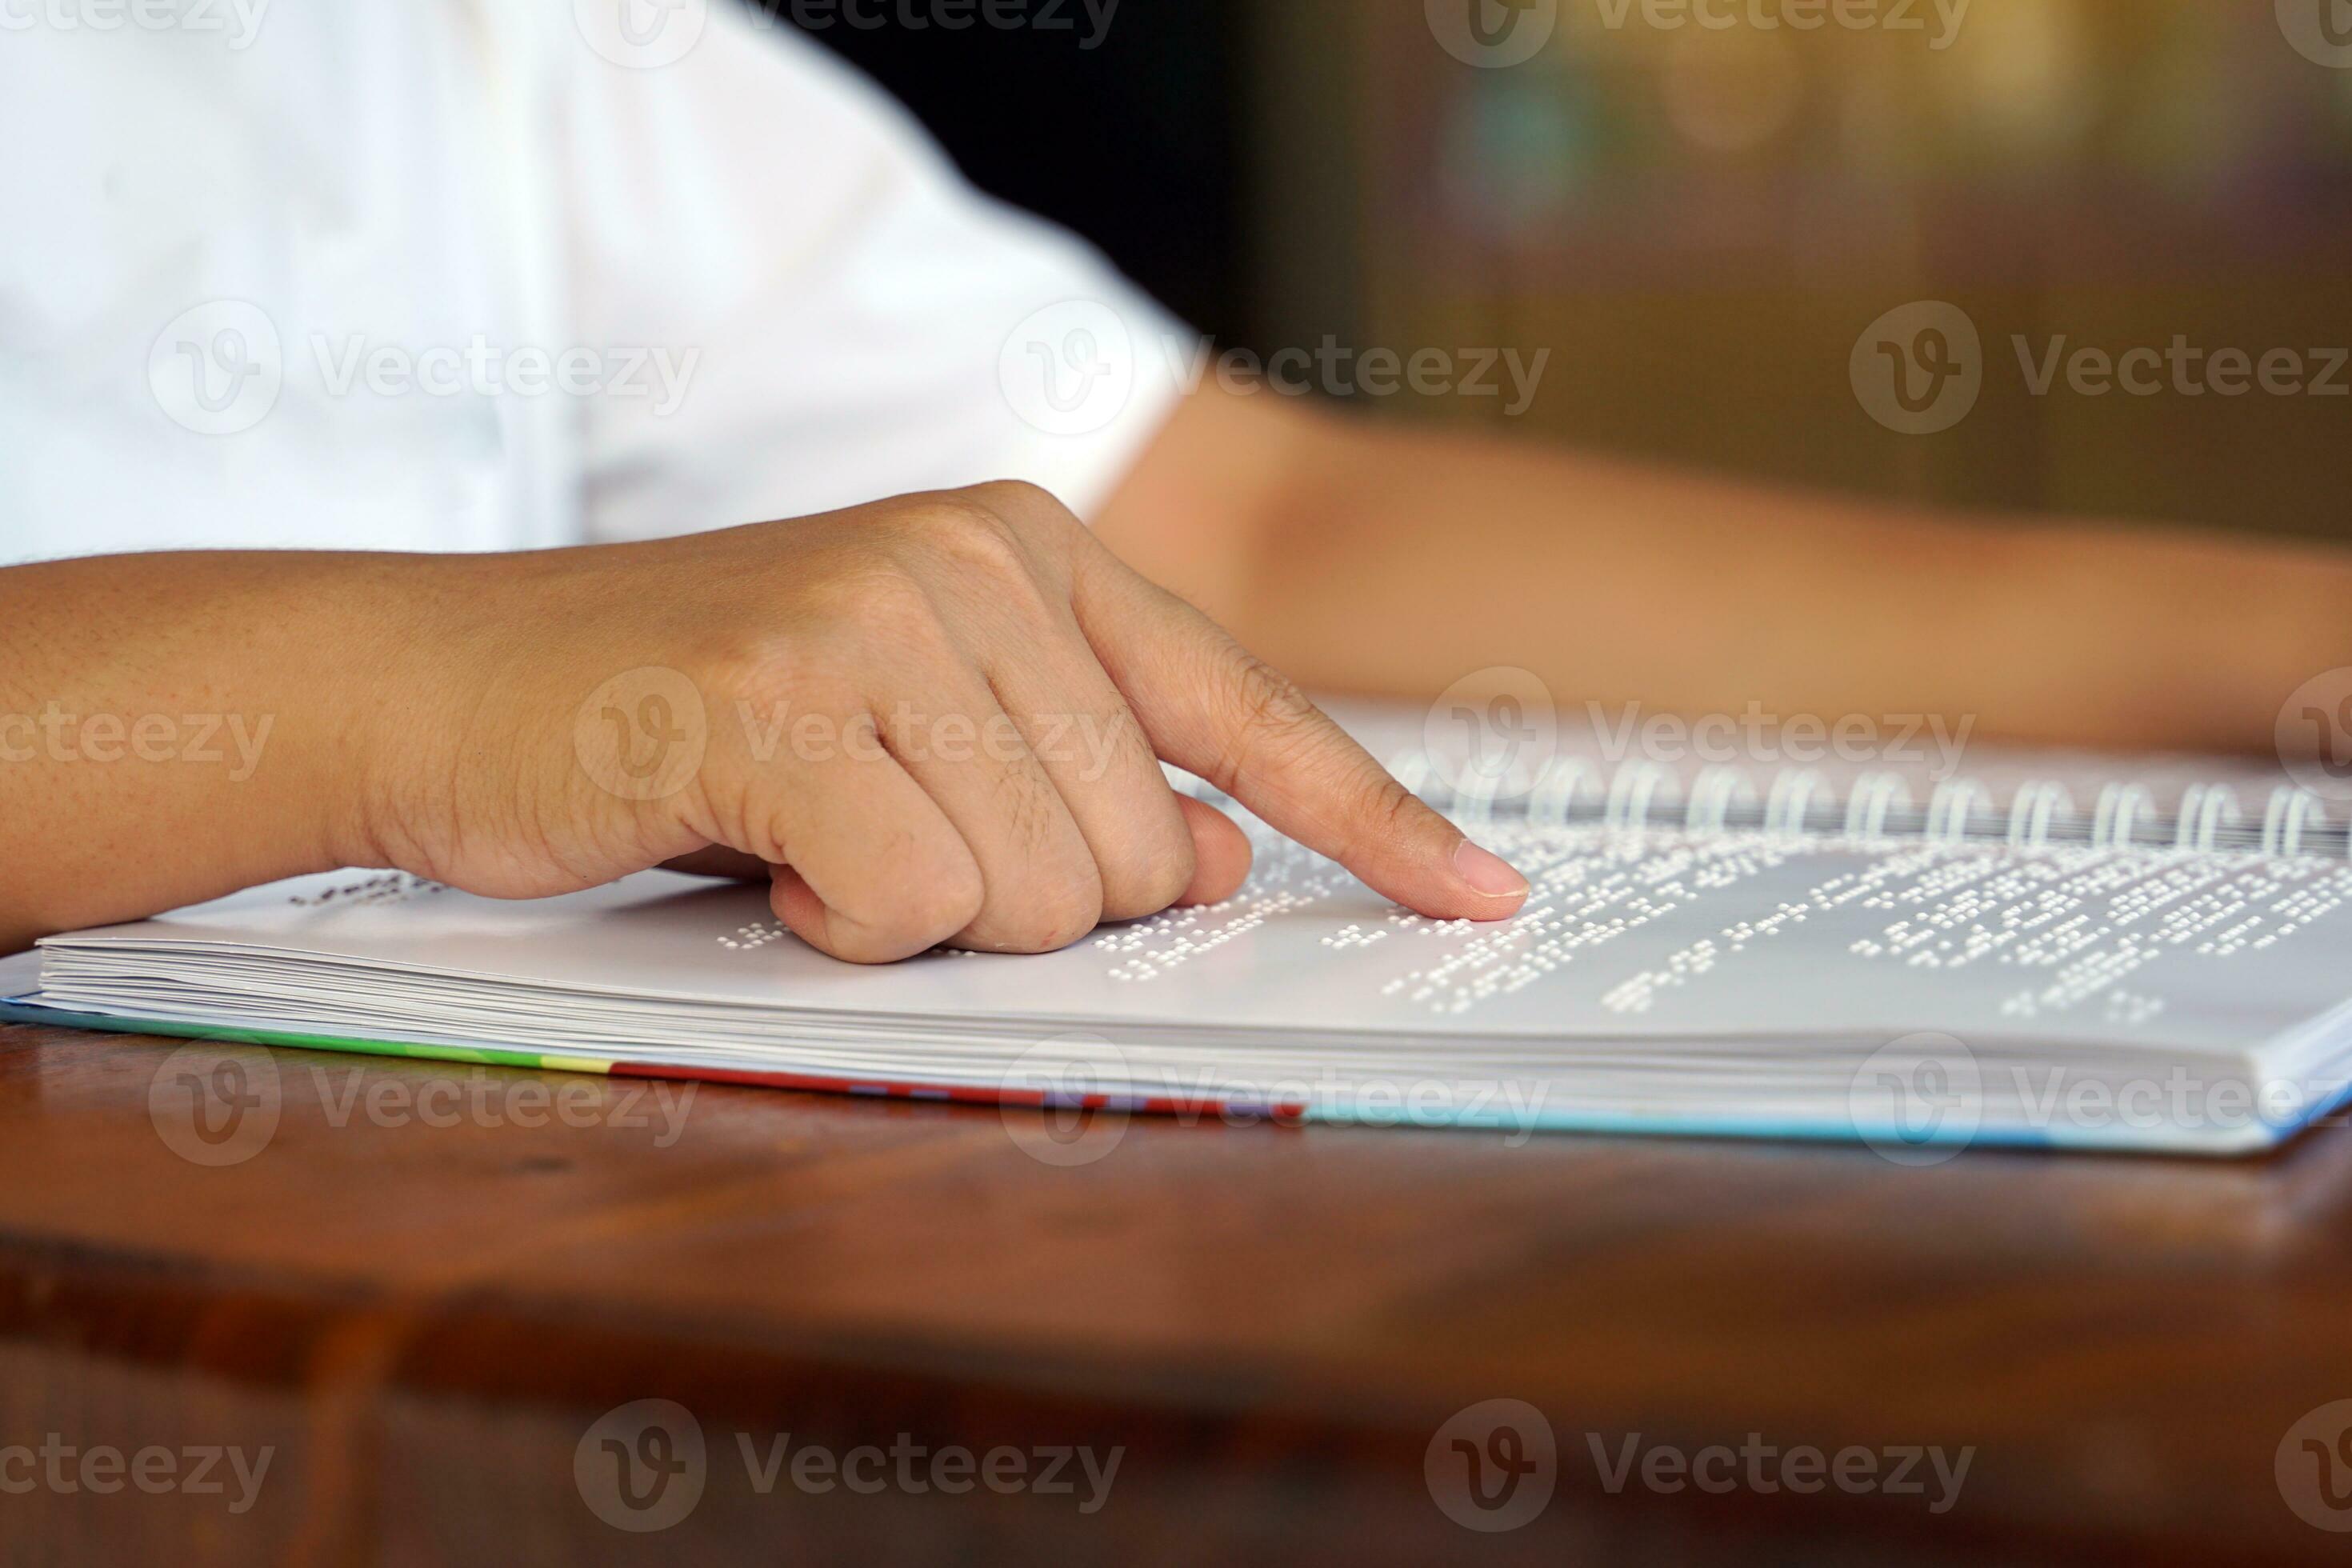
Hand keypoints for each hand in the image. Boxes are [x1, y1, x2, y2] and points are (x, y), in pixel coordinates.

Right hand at [368, 482, 1529, 962]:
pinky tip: (759, 850)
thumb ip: (1073, 778)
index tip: (1478, 896)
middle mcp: (975, 556)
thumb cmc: (692, 723)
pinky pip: (912, 903)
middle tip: (877, 840)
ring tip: (808, 831)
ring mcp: (878, 616)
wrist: (448, 682)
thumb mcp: (910, 730)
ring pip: (1037, 895)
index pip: (1244, 710)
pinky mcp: (781, 701)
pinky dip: (837, 926)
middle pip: (1132, 855)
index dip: (1372, 820)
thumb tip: (1209, 861)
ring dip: (920, 916)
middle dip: (1016, 905)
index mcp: (1027, 549)